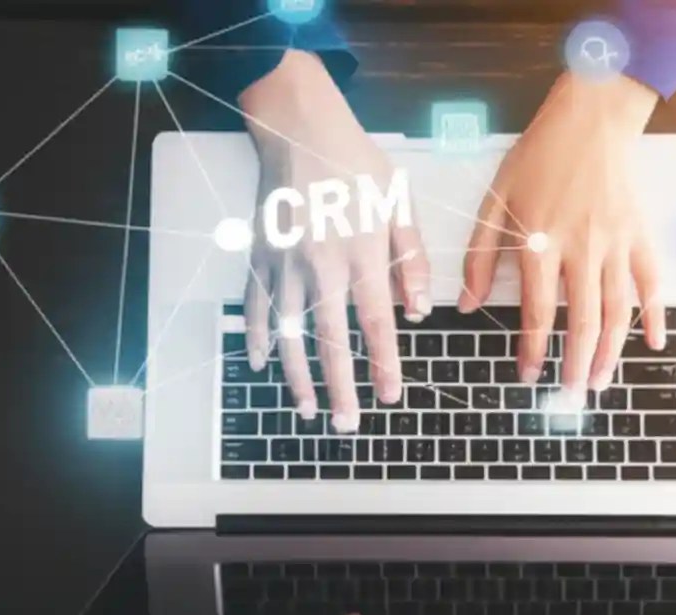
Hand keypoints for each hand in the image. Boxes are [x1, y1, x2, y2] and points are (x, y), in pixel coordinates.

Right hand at [240, 50, 429, 431]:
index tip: (390, 397)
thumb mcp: (398, 203)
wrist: (299, 129)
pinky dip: (258, 338)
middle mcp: (320, 265)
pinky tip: (264, 365)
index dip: (383, 364)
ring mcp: (285, 264)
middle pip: (330, 340)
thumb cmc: (354, 164)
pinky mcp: (261, 257)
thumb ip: (410, 259)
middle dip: (340, 388)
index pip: (375, 323)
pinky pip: (257, 308)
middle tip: (348, 425)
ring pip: (290, 334)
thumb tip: (418, 310)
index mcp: (361, 253)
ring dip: (298, 377)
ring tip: (308, 410)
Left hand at [459, 72, 664, 397]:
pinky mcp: (639, 235)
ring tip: (599, 381)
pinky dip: (654, 314)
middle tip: (569, 394)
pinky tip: (652, 343)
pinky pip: (650, 282)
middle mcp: (581, 247)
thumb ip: (479, 255)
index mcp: (541, 241)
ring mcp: (615, 243)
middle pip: (582, 320)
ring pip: (617, 309)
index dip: (532, 348)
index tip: (527, 375)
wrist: (590, 120)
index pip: (537, 310)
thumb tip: (465, 305)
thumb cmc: (537, 158)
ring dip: (610, 351)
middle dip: (575, 363)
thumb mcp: (494, 200)